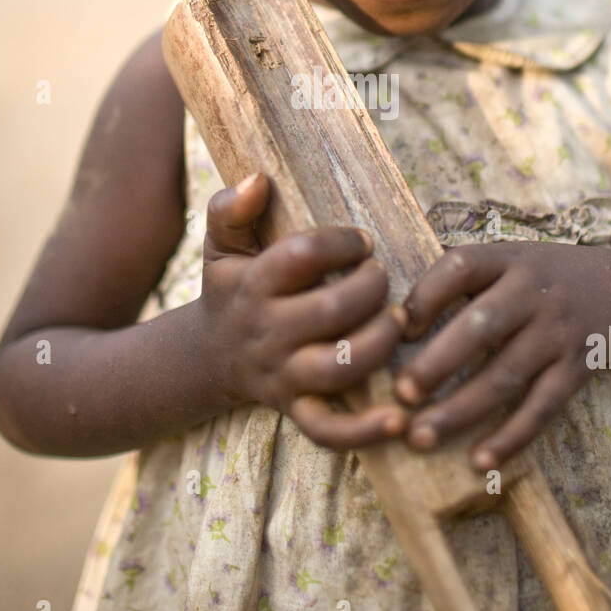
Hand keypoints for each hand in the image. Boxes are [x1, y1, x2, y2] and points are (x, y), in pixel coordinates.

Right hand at [198, 172, 408, 448]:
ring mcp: (282, 375)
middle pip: (329, 310)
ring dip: (379, 343)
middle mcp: (266, 332)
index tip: (363, 240)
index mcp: (251, 285)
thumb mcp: (221, 246)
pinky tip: (400, 419)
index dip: (341, 242)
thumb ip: (230, 209)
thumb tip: (259, 179)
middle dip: (370, 288)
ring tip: (398, 321)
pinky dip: (365, 431)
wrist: (209, 358)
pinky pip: (329, 431)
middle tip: (383, 277)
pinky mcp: (296, 411)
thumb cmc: (232, 289)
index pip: (300, 256)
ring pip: (338, 367)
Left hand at [395, 242, 610, 467]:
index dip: (427, 295)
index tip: (397, 327)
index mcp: (506, 259)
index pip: (461, 267)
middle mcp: (534, 293)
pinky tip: (479, 462)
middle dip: (439, 361)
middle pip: (483, 326)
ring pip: (507, 375)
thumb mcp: (502, 259)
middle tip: (400, 395)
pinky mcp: (577, 370)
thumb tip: (388, 311)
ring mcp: (558, 333)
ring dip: (462, 410)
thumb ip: (454, 275)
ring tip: (419, 437)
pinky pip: (542, 407)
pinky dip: (512, 437)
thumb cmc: (535, 277)